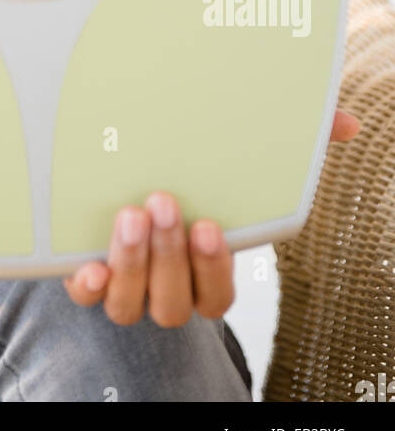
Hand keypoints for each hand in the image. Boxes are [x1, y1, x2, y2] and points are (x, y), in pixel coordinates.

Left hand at [64, 109, 361, 324]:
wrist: (128, 177)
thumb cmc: (198, 176)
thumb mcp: (237, 160)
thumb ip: (292, 144)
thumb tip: (344, 125)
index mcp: (205, 271)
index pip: (218, 295)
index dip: (213, 269)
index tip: (210, 226)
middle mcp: (167, 288)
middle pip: (174, 303)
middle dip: (169, 256)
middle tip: (161, 202)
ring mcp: (127, 286)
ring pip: (130, 305)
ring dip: (133, 262)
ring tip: (130, 213)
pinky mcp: (88, 274)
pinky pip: (86, 297)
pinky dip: (89, 284)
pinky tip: (89, 262)